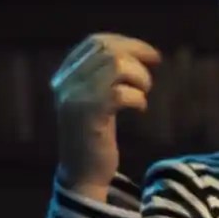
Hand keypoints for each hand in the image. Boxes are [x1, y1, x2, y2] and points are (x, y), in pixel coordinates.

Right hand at [51, 33, 162, 189]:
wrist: (82, 175)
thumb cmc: (94, 136)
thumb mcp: (94, 99)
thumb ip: (104, 75)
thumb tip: (136, 51)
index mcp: (65, 76)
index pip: (95, 42)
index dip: (126, 42)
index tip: (150, 54)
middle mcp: (66, 83)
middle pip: (108, 50)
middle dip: (137, 56)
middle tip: (153, 71)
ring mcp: (75, 98)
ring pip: (117, 66)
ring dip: (140, 77)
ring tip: (143, 94)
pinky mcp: (89, 116)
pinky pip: (121, 93)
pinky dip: (138, 98)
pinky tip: (140, 109)